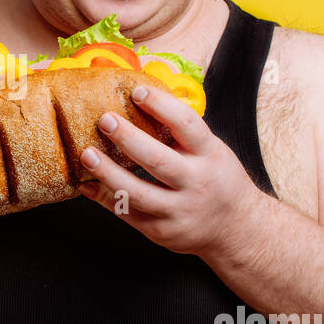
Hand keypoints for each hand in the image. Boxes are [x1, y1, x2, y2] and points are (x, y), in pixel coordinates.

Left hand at [75, 83, 262, 258]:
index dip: (161, 105)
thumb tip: (140, 100)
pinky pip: (129, 215)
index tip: (137, 92)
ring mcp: (179, 210)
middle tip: (104, 120)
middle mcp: (196, 182)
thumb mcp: (211, 150)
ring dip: (108, 173)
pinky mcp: (163, 231)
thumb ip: (181, 133)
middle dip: (127, 139)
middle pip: (158, 160)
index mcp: (210, 155)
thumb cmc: (217, 178)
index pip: (186, 124)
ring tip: (87, 155)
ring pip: (138, 193)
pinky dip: (105, 198)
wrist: (236, 228)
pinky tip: (88, 185)